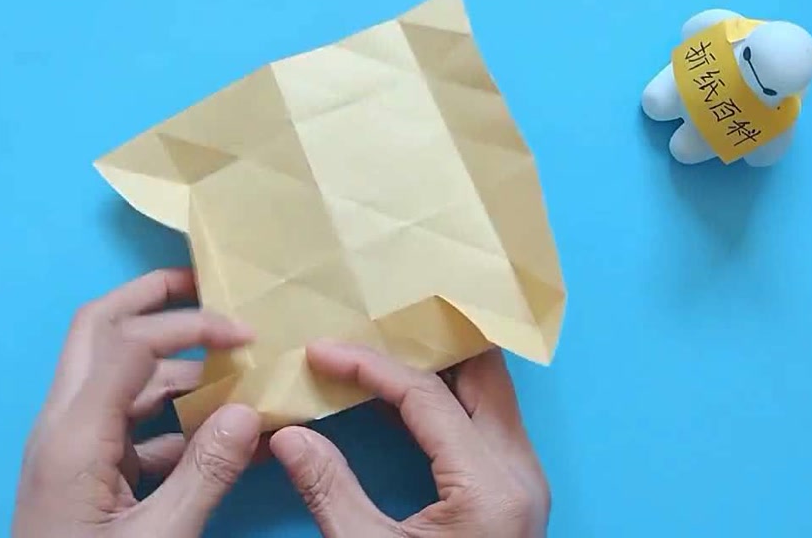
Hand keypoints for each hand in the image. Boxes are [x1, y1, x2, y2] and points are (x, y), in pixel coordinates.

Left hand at [12, 268, 262, 537]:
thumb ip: (206, 476)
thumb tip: (249, 412)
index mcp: (74, 437)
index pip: (128, 343)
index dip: (190, 325)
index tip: (247, 337)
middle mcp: (62, 425)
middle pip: (96, 328)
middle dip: (152, 298)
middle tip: (208, 285)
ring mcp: (68, 444)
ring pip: (113, 372)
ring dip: (170, 362)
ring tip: (233, 366)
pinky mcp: (82, 467)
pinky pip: (125, 419)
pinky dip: (170, 413)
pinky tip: (218, 432)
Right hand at [269, 343, 549, 536]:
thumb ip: (330, 490)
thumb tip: (287, 434)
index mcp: (488, 485)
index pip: (426, 395)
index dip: (368, 366)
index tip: (322, 350)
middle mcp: (519, 471)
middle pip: (483, 374)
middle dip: (428, 342)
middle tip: (374, 320)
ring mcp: (524, 479)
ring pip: (489, 392)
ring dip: (439, 366)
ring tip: (382, 347)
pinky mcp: (513, 491)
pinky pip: (484, 421)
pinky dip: (445, 399)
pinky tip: (396, 398)